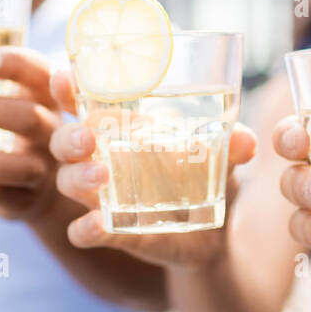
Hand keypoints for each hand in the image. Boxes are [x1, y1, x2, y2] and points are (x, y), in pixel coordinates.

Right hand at [48, 69, 257, 270]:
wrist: (213, 235)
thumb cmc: (204, 178)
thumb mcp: (221, 158)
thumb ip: (230, 146)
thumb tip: (245, 140)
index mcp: (120, 128)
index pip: (84, 101)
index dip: (68, 87)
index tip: (65, 76)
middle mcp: (101, 158)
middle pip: (66, 141)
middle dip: (70, 136)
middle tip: (88, 138)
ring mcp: (102, 197)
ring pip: (68, 181)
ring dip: (78, 177)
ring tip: (101, 177)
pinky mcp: (111, 233)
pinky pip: (81, 232)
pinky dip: (85, 229)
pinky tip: (96, 225)